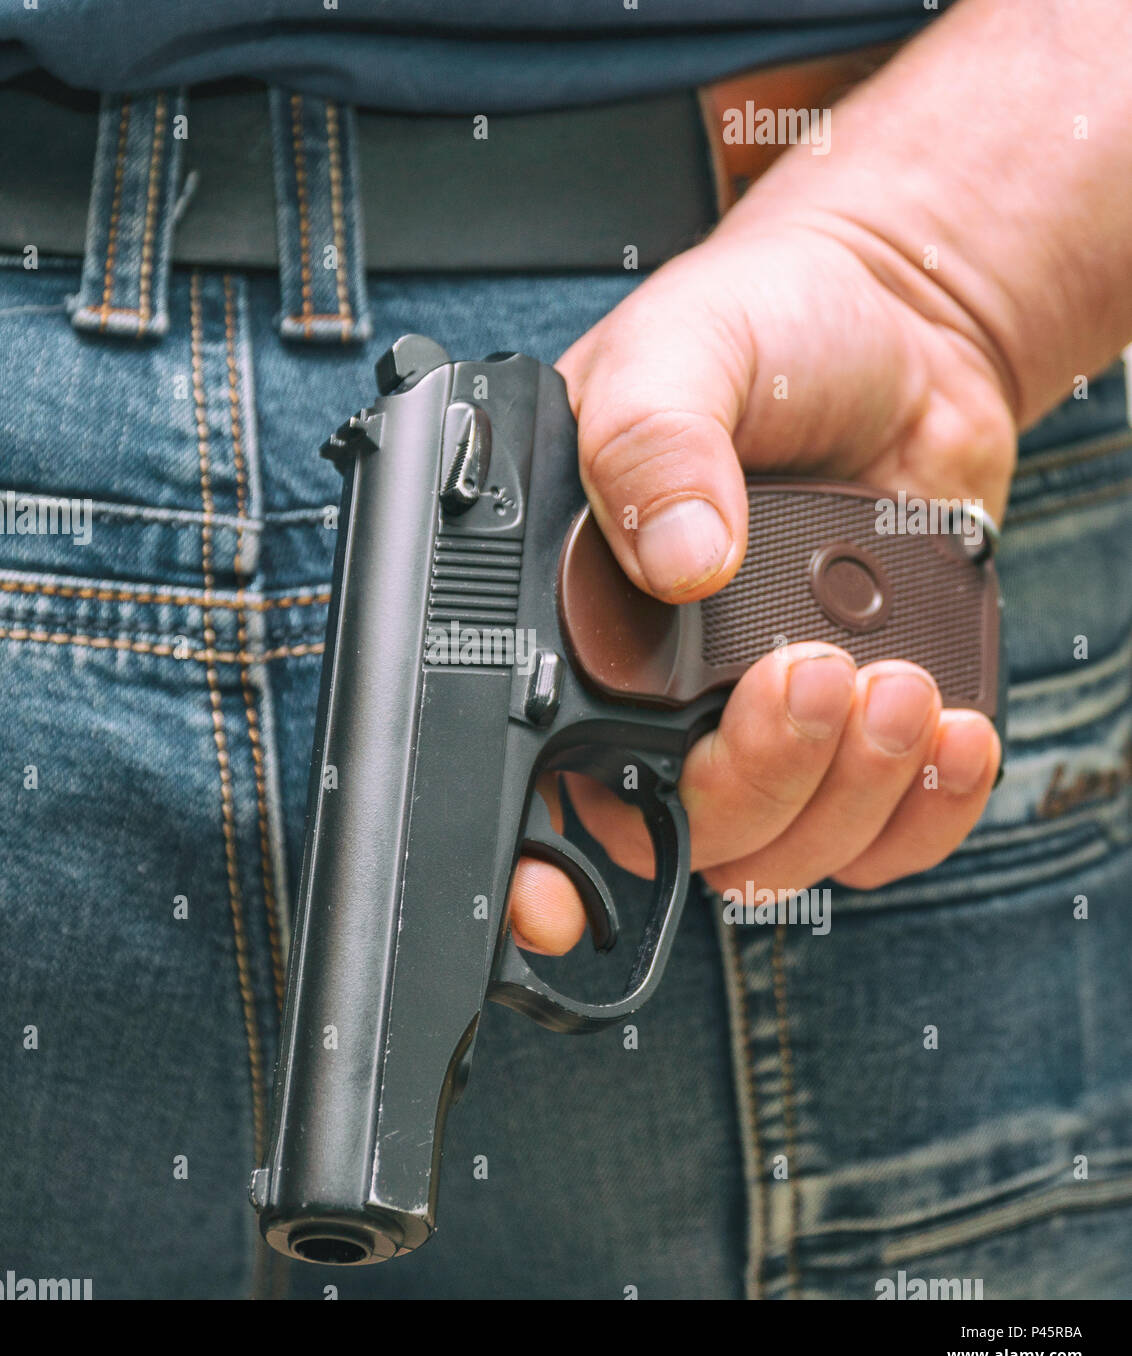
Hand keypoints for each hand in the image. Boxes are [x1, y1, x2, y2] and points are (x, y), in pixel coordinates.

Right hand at [508, 215, 1009, 953]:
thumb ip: (651, 437)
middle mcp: (657, 696)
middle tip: (806, 675)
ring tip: (894, 684)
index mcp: (571, 625)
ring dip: (846, 794)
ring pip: (782, 852)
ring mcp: (762, 721)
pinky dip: (925, 811)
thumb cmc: (760, 329)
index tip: (560, 903)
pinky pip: (884, 835)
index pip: (529, 783)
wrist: (900, 329)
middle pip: (677, 837)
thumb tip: (678, 557)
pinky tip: (950, 731)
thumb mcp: (678, 349)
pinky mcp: (861, 729)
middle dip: (752, 784)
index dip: (531, 867)